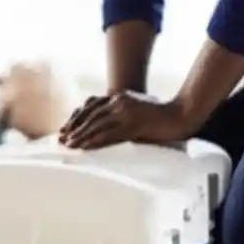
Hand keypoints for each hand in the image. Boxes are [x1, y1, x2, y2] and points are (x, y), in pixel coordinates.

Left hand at [59, 91, 192, 149]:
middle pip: (90, 115)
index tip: (65, 128)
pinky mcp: (133, 124)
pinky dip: (96, 141)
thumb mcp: (136, 107)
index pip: (90, 106)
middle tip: (62, 139)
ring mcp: (126, 112)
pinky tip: (87, 147)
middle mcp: (119, 101)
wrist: (181, 114)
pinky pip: (110, 134)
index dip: (76, 117)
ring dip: (81, 136)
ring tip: (70, 145)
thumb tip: (104, 125)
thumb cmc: (160, 113)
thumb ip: (120, 112)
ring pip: (97, 125)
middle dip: (74, 128)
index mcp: (118, 96)